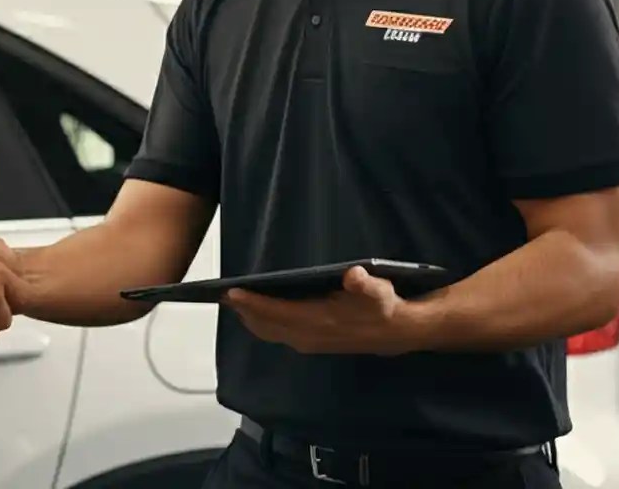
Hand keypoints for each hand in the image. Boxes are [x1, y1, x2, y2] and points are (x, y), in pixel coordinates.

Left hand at [222, 267, 420, 355]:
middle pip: (266, 325)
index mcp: (320, 320)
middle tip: (222, 295)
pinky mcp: (311, 343)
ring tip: (233, 302)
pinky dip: (262, 324)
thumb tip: (354, 275)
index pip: (277, 312)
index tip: (231, 292)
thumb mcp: (379, 291)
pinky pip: (278, 334)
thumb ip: (366, 284)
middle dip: (244, 311)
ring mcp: (309, 341)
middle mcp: (309, 335)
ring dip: (250, 319)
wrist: (397, 332)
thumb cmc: (382, 305)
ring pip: (270, 332)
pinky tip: (254, 313)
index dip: (253, 303)